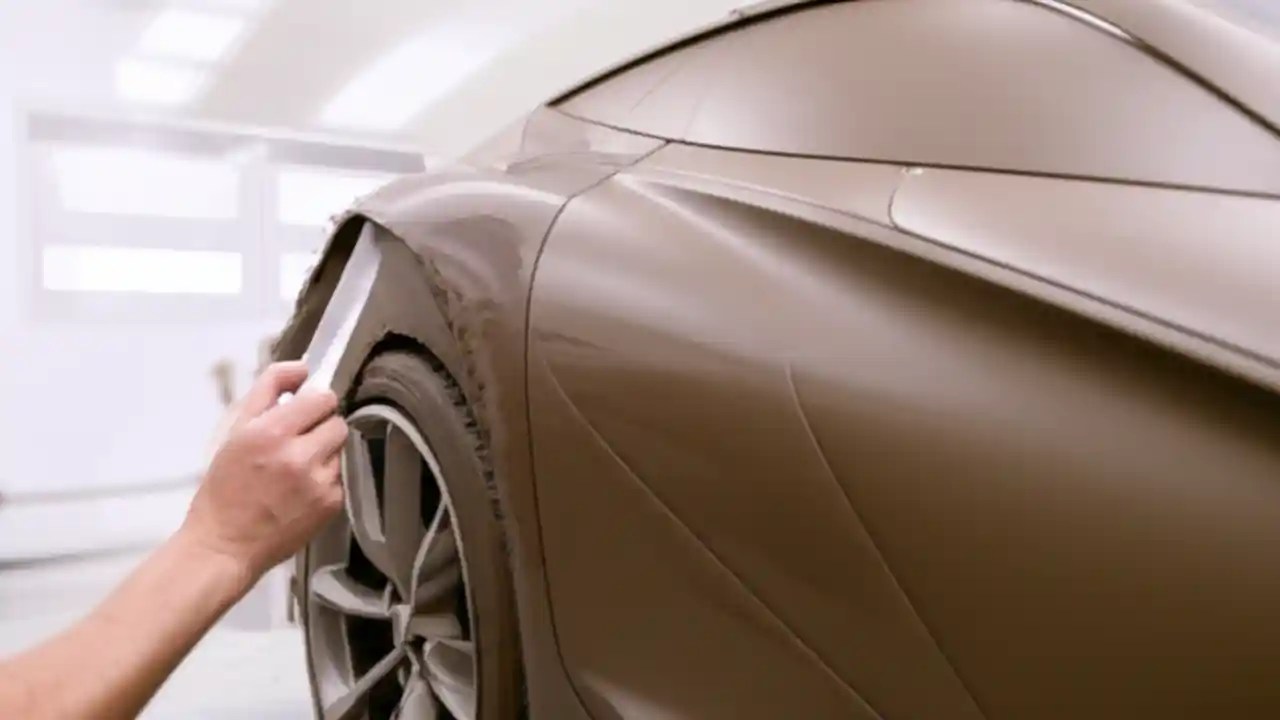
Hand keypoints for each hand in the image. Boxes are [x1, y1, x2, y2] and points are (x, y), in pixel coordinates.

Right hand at [181, 361, 347, 583]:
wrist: (225, 545)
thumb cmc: (225, 487)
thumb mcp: (235, 430)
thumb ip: (267, 390)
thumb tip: (302, 368)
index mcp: (271, 432)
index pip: (323, 398)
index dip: (314, 404)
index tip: (303, 413)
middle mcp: (299, 456)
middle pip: (337, 422)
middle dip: (320, 428)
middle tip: (298, 443)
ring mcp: (319, 483)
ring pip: (340, 449)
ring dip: (324, 454)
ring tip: (296, 470)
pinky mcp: (332, 505)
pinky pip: (341, 477)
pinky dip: (326, 480)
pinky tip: (301, 492)